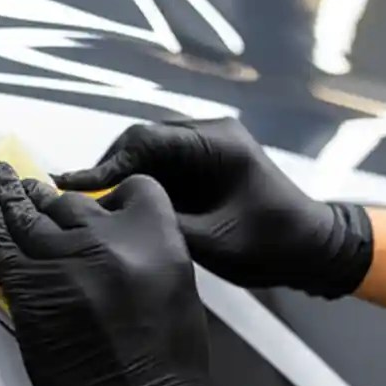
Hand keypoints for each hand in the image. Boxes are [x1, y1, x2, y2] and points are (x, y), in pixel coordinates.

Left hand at [0, 163, 225, 385]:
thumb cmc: (168, 368)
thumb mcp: (179, 291)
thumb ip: (150, 253)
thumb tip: (116, 236)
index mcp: (160, 239)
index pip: (134, 189)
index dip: (113, 194)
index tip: (99, 200)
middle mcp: (112, 243)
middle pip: (72, 202)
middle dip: (50, 197)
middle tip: (30, 187)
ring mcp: (67, 264)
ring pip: (30, 215)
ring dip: (10, 195)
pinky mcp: (31, 291)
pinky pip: (0, 245)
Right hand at [54, 117, 372, 298]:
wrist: (313, 250)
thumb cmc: (273, 245)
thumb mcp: (215, 242)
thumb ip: (164, 224)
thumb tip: (111, 217)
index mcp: (217, 143)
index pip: (146, 140)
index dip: (106, 163)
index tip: (72, 184)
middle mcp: (209, 135)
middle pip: (142, 141)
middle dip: (107, 168)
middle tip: (74, 197)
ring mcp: (206, 148)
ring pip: (147, 153)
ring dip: (120, 176)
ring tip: (88, 203)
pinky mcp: (203, 166)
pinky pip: (160, 167)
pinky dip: (136, 184)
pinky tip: (115, 205)